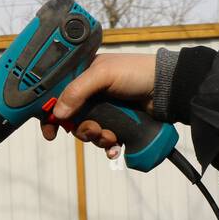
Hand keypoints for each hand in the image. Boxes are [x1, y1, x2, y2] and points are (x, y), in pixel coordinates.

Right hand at [41, 53, 156, 158]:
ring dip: (97, 138)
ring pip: (88, 132)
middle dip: (81, 130)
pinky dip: (109, 146)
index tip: (50, 131)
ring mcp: (105, 111)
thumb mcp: (102, 75)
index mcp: (82, 78)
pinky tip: (116, 146)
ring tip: (111, 136)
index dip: (51, 115)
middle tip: (92, 130)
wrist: (168, 89)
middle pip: (72, 120)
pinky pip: (105, 140)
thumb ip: (77, 91)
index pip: (57, 97)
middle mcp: (91, 95)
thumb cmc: (136, 72)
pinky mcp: (118, 124)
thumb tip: (57, 114)